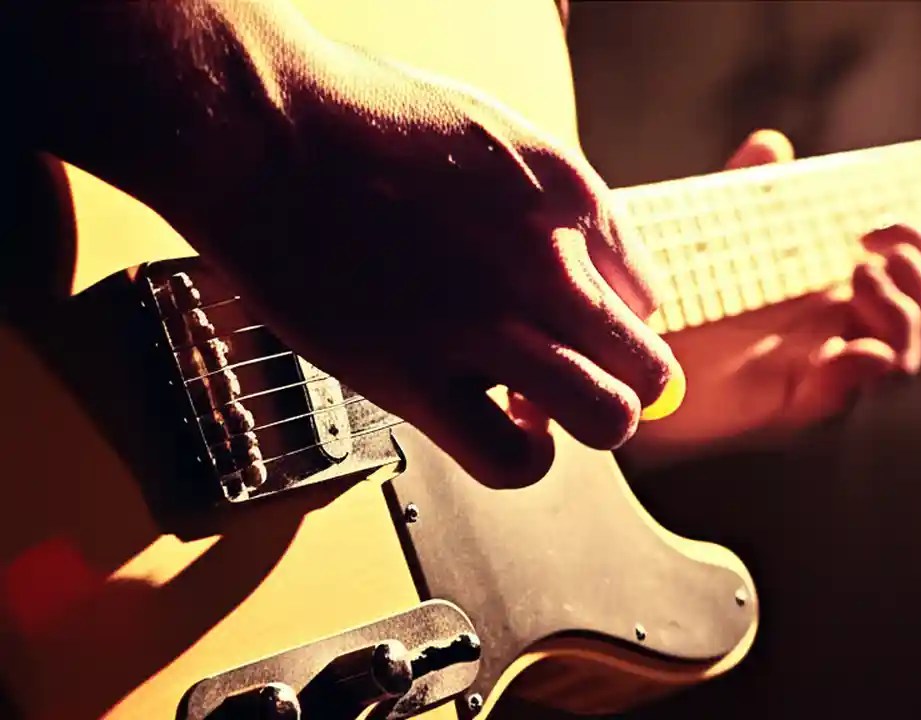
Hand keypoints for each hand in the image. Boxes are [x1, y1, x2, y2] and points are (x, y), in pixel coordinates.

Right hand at [175, 41, 678, 486]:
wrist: (264, 132)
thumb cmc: (368, 119)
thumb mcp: (501, 129)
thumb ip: (562, 199)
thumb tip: (605, 269)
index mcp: (567, 197)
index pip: (646, 291)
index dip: (620, 314)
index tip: (581, 314)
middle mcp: (542, 267)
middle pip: (648, 368)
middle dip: (632, 381)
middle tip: (593, 375)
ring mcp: (484, 329)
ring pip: (604, 418)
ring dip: (591, 420)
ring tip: (548, 405)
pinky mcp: (414, 379)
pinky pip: (509, 460)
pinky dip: (523, 457)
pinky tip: (505, 430)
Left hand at [626, 130, 920, 464]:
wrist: (605, 356)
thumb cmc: (667, 303)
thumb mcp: (717, 233)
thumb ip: (752, 191)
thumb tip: (774, 143)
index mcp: (840, 312)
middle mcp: (842, 347)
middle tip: (880, 239)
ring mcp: (819, 377)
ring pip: (910, 352)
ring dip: (906, 302)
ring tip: (861, 274)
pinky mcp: (783, 405)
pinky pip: (848, 391)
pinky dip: (869, 361)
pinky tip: (856, 341)